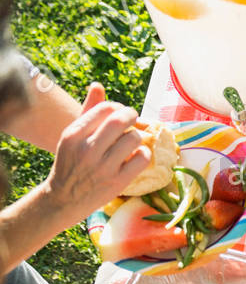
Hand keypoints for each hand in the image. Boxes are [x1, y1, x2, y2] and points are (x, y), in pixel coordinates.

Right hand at [44, 83, 149, 222]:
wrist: (63, 199)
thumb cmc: (72, 162)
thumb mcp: (73, 137)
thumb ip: (88, 112)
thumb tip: (98, 85)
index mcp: (73, 134)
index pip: (105, 109)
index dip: (119, 108)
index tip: (121, 114)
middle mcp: (87, 149)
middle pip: (120, 120)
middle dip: (133, 116)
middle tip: (135, 120)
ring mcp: (102, 166)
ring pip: (133, 138)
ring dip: (138, 137)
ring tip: (132, 142)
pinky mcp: (117, 181)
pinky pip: (142, 158)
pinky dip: (144, 154)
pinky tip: (137, 156)